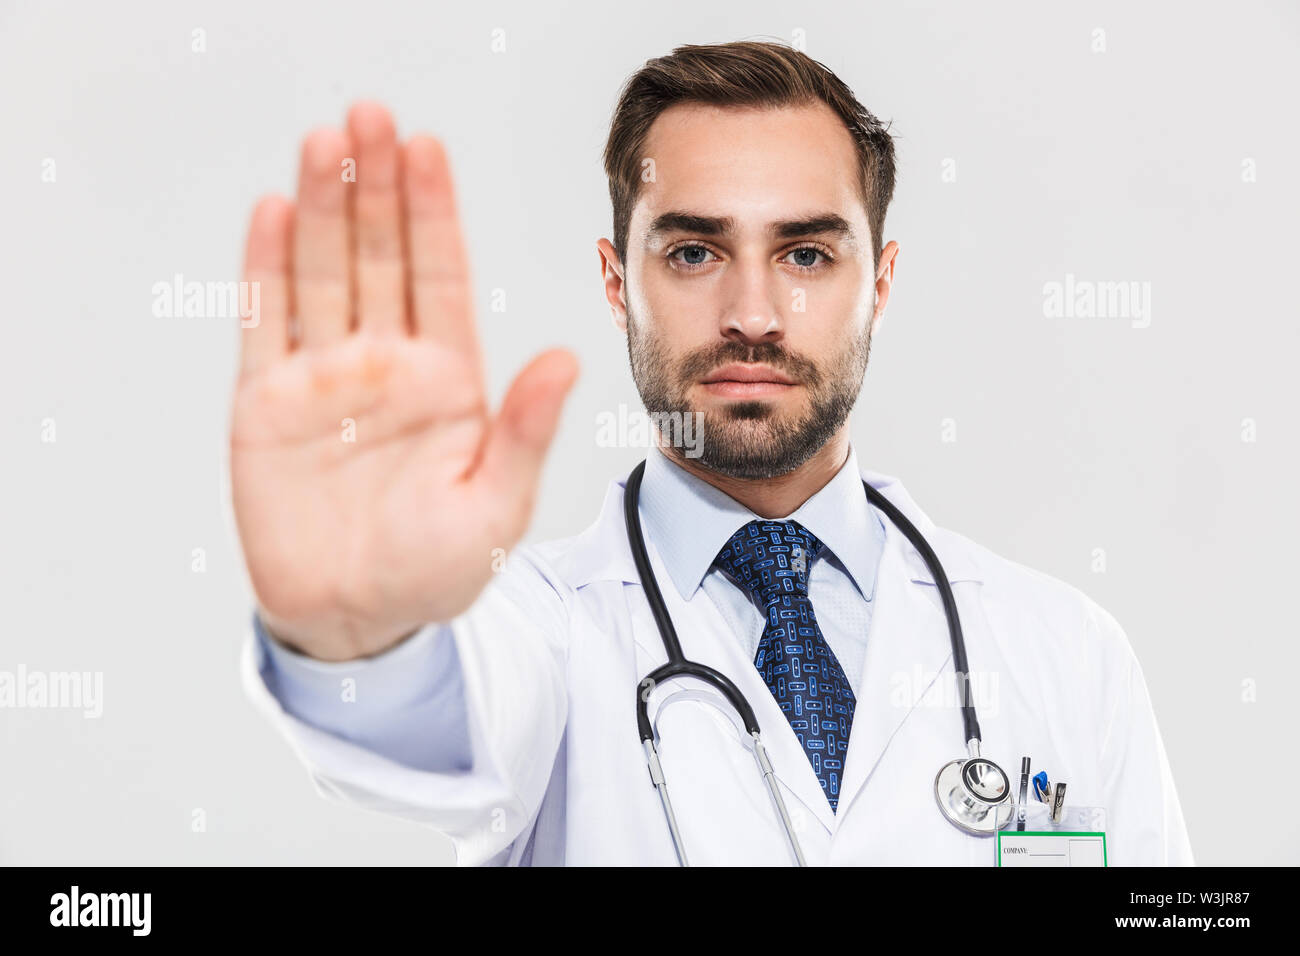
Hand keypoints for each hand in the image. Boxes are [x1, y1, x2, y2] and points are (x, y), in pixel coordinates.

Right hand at [230, 102, 578, 661]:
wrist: (358, 619)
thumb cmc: (436, 568)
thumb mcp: (498, 505)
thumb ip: (524, 429)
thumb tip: (566, 358)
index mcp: (448, 379)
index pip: (440, 276)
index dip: (434, 213)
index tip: (428, 149)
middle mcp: (386, 364)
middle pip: (380, 257)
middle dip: (377, 186)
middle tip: (371, 117)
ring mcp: (325, 378)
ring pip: (322, 273)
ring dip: (322, 208)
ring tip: (324, 143)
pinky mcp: (268, 404)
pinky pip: (266, 325)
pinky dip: (265, 270)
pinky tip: (272, 213)